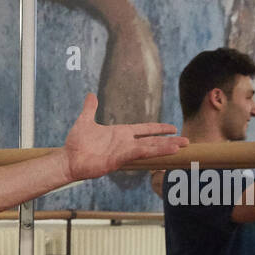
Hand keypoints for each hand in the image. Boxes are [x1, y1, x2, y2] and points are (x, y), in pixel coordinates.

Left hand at [62, 92, 187, 181]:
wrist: (67, 159)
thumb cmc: (75, 143)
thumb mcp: (85, 121)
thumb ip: (90, 108)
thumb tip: (91, 95)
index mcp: (120, 133)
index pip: (145, 129)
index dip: (158, 128)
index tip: (172, 128)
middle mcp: (125, 142)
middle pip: (152, 140)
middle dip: (169, 140)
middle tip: (187, 141)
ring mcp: (124, 151)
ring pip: (150, 147)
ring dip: (166, 146)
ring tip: (182, 146)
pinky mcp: (120, 159)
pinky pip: (141, 153)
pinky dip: (154, 151)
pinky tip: (167, 150)